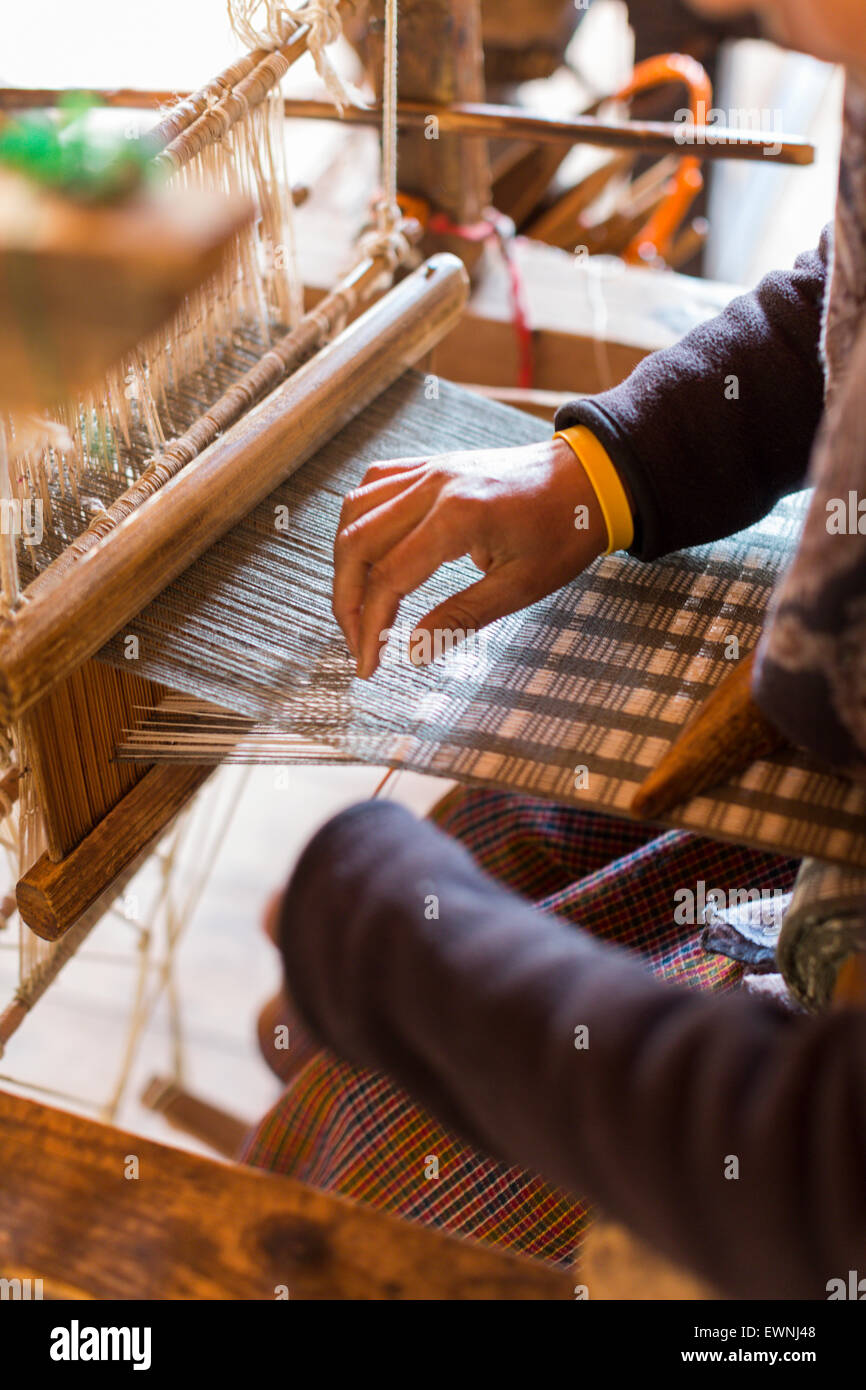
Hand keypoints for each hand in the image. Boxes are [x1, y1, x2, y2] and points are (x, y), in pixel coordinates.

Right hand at [333, 436, 607, 678]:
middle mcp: (434, 485)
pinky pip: (375, 486)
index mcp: (459, 516)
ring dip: (346, 561)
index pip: (389, 576)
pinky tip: (366, 552)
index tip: (368, 663)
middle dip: (347, 600)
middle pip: (357, 542)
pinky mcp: (431, 466)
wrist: (589, 478)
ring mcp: (429, 470)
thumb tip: (414, 652)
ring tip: (357, 604)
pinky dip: (360, 521)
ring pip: (356, 511)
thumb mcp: (521, 586)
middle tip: (357, 643)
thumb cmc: (565, 530)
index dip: (370, 626)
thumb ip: (461, 618)